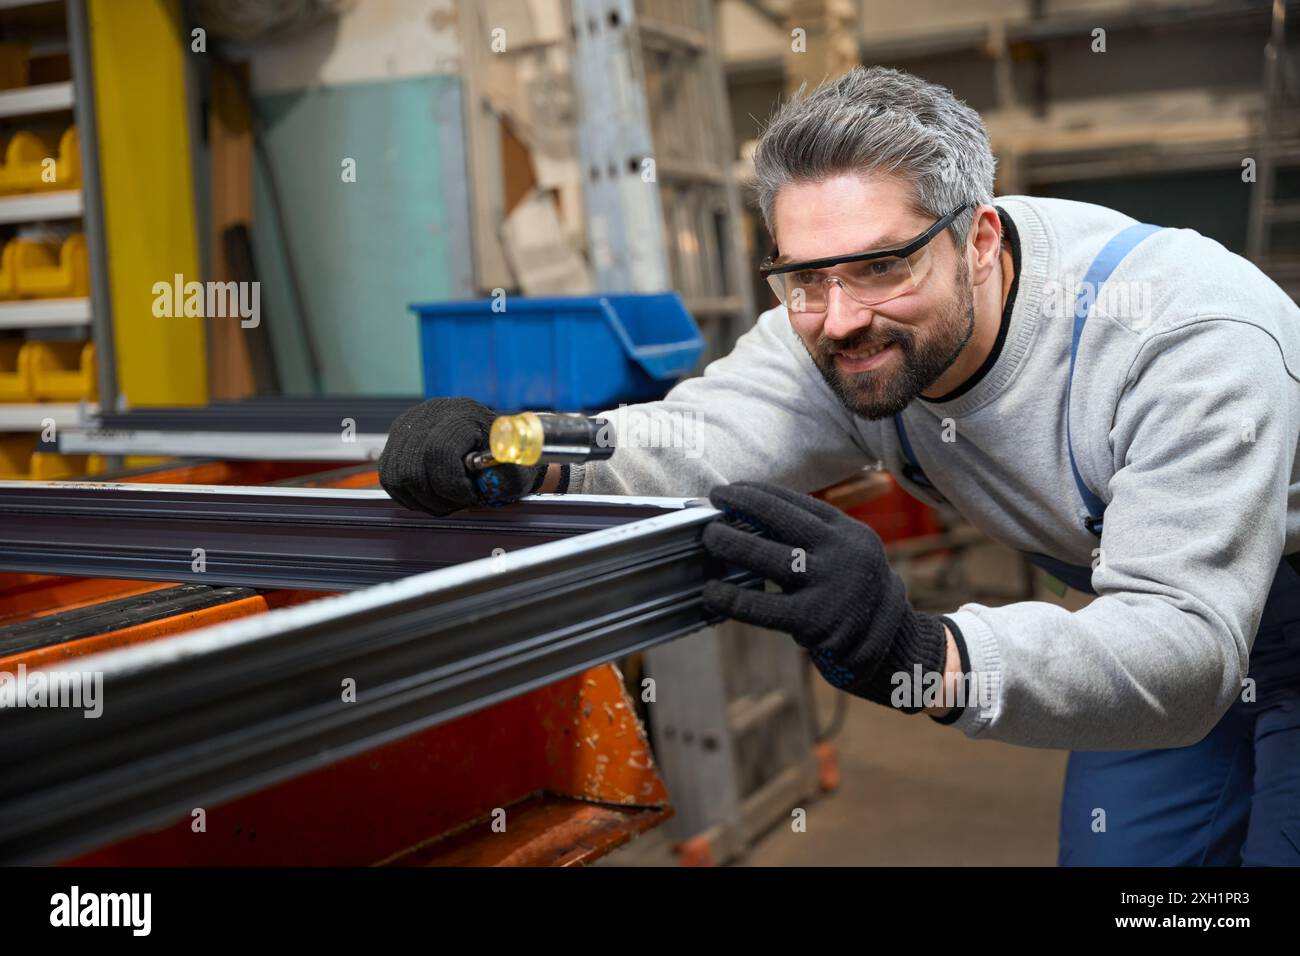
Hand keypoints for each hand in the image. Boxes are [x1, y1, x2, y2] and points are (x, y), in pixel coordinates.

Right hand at [378, 397, 545, 515]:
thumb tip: (487, 482)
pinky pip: (389, 477)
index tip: (469, 498)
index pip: (439, 451)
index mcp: (463, 413)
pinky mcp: (396, 440)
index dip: (452, 485)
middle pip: (413, 468)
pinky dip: (409, 496)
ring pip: (397, 476)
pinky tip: (433, 496)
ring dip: (423, 500)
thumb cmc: (508, 458)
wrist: (495, 444)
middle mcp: (430, 414)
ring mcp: (408, 425)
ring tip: (448, 501)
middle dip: (437, 497)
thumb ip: (510, 477)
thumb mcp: (520, 468)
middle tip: (460, 503)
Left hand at [700, 481, 947, 710]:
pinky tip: (711, 592)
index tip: (728, 490)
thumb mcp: (849, 552)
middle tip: (712, 505)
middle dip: (740, 506)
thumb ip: (812, 535)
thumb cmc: (855, 592)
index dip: (756, 493)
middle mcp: (839, 552)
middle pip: (779, 519)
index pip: (793, 501)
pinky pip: (762, 606)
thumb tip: (751, 517)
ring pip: (768, 556)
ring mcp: (827, 585)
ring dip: (732, 542)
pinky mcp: (813, 621)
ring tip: (708, 537)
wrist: (892, 643)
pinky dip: (731, 598)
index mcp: (846, 531)